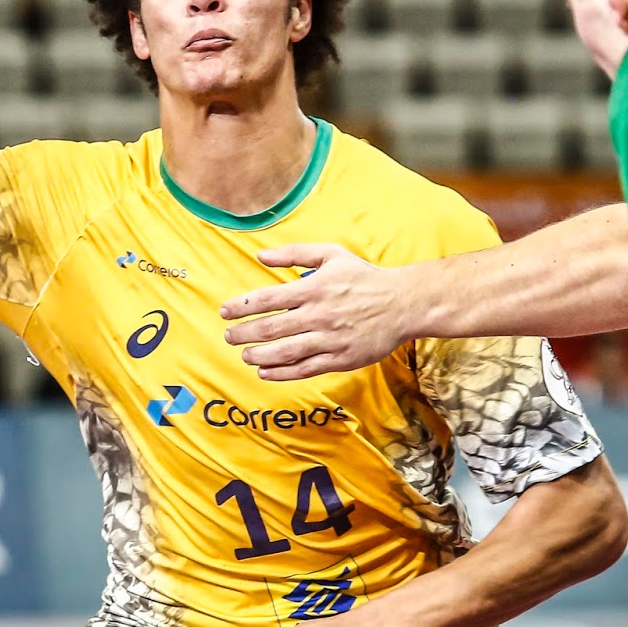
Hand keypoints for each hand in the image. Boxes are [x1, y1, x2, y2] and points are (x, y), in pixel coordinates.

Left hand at [220, 244, 409, 380]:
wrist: (402, 304)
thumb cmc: (364, 278)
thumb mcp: (332, 255)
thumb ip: (294, 254)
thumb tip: (261, 255)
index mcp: (313, 288)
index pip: (267, 299)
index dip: (241, 307)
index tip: (225, 313)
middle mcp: (318, 315)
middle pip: (271, 328)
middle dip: (244, 334)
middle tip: (229, 337)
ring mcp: (329, 339)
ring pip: (285, 352)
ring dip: (259, 356)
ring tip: (245, 356)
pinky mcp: (341, 359)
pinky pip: (305, 368)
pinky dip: (282, 372)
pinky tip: (266, 372)